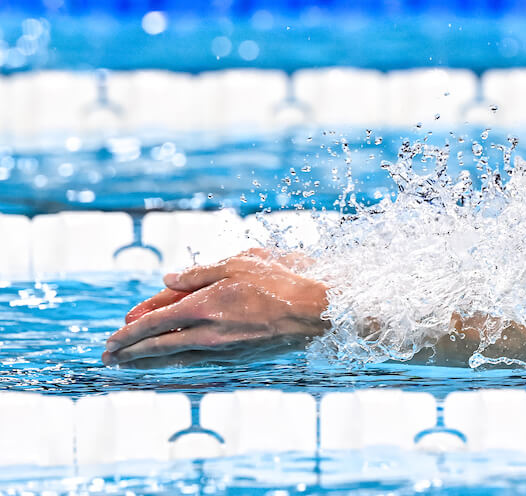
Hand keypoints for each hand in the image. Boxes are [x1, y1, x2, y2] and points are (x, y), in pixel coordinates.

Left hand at [103, 249, 329, 368]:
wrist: (317, 311)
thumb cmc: (282, 279)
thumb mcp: (239, 262)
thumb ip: (199, 272)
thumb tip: (167, 278)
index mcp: (205, 304)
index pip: (155, 320)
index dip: (131, 328)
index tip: (114, 333)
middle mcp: (208, 332)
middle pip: (158, 346)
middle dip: (129, 351)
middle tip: (108, 357)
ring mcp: (223, 350)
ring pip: (175, 359)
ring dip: (147, 362)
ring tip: (128, 364)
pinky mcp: (238, 359)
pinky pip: (197, 362)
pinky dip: (175, 362)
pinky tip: (170, 361)